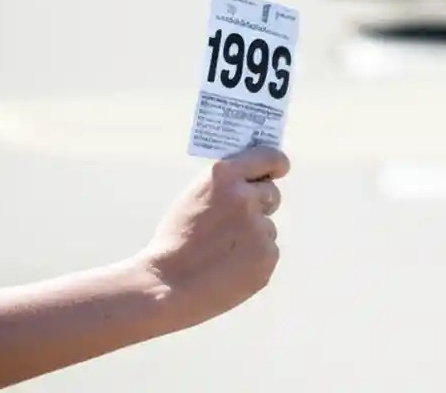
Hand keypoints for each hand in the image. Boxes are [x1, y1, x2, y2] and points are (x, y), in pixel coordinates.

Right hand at [136, 147, 289, 330]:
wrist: (165, 287)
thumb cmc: (175, 243)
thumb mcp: (194, 199)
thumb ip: (225, 188)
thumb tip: (254, 183)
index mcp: (223, 177)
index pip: (267, 157)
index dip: (275, 163)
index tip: (280, 168)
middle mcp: (245, 197)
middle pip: (271, 194)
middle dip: (260, 204)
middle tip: (238, 221)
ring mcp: (259, 227)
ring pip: (266, 227)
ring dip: (252, 237)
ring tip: (221, 253)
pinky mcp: (267, 255)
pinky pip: (267, 252)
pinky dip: (253, 260)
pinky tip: (229, 269)